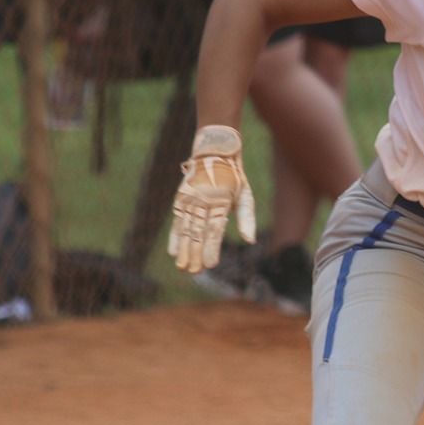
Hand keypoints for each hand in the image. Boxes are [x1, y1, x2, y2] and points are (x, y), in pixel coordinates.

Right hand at [168, 125, 256, 273]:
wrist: (214, 151)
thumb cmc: (234, 177)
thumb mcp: (245, 193)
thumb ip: (247, 217)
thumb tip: (250, 240)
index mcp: (220, 200)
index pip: (215, 229)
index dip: (211, 248)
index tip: (210, 265)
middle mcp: (202, 200)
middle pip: (197, 232)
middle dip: (195, 254)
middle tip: (193, 273)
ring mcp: (189, 199)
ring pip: (185, 229)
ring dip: (183, 249)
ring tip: (182, 267)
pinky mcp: (180, 198)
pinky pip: (176, 221)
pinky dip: (174, 237)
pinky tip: (173, 251)